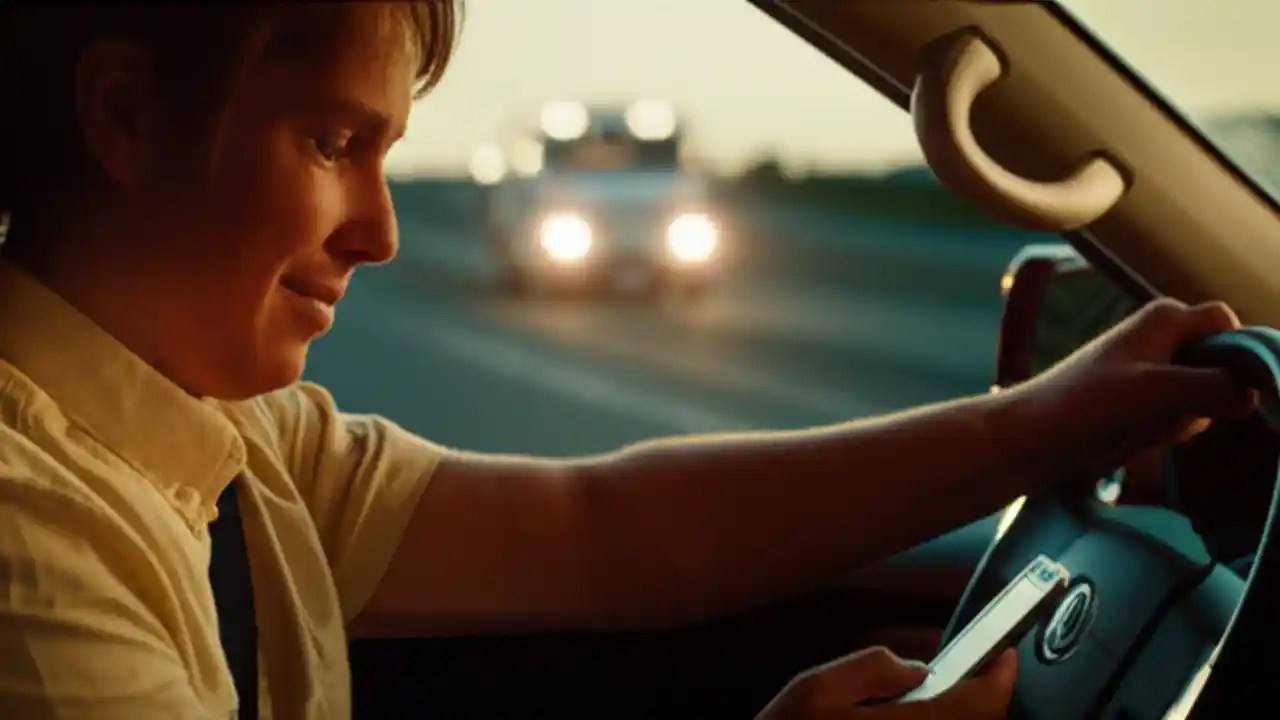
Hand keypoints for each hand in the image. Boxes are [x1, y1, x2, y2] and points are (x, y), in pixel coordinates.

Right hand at [756, 646, 1016, 718]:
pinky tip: (916, 718)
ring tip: (939, 697)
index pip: (980, 704)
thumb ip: (872, 667)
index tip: (1003, 654)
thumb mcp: (816, 689)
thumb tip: (916, 668)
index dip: (1000, 675)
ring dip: (963, 716)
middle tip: (969, 673)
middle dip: (982, 696)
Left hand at [1015, 298, 1254, 482]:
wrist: (1036, 440)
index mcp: (1167, 317)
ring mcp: (1159, 374)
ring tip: (1141, 423)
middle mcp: (1166, 339)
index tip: (1225, 391)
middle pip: (1223, 369)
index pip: (1230, 327)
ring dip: (1183, 420)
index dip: (1238, 357)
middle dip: (1206, 398)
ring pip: (1207, 400)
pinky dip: (1167, 433)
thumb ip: (1212, 386)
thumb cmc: (1087, 404)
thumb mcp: (1156, 391)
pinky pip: (1184, 421)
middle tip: (1166, 410)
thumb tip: (1252, 393)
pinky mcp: (1148, 405)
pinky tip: (1136, 436)